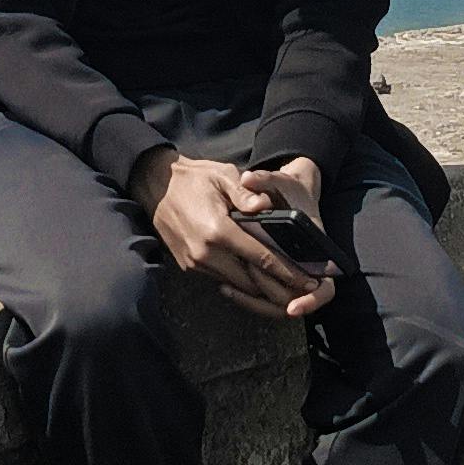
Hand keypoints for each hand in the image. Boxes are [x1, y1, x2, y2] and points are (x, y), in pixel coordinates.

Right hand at [135, 146, 337, 322]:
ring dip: (260, 288)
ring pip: (237, 285)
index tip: (309, 281)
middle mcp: (206, 253)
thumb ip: (246, 193)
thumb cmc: (193, 179)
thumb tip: (266, 207)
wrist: (154, 186)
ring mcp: (195, 264)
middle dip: (278, 288)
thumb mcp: (223, 175)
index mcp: (218, 231)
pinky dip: (241, 281)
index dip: (288, 272)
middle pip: (251, 282)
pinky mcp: (189, 267)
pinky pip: (222, 279)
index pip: (261, 258)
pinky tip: (258, 278)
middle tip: (304, 289)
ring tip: (286, 287)